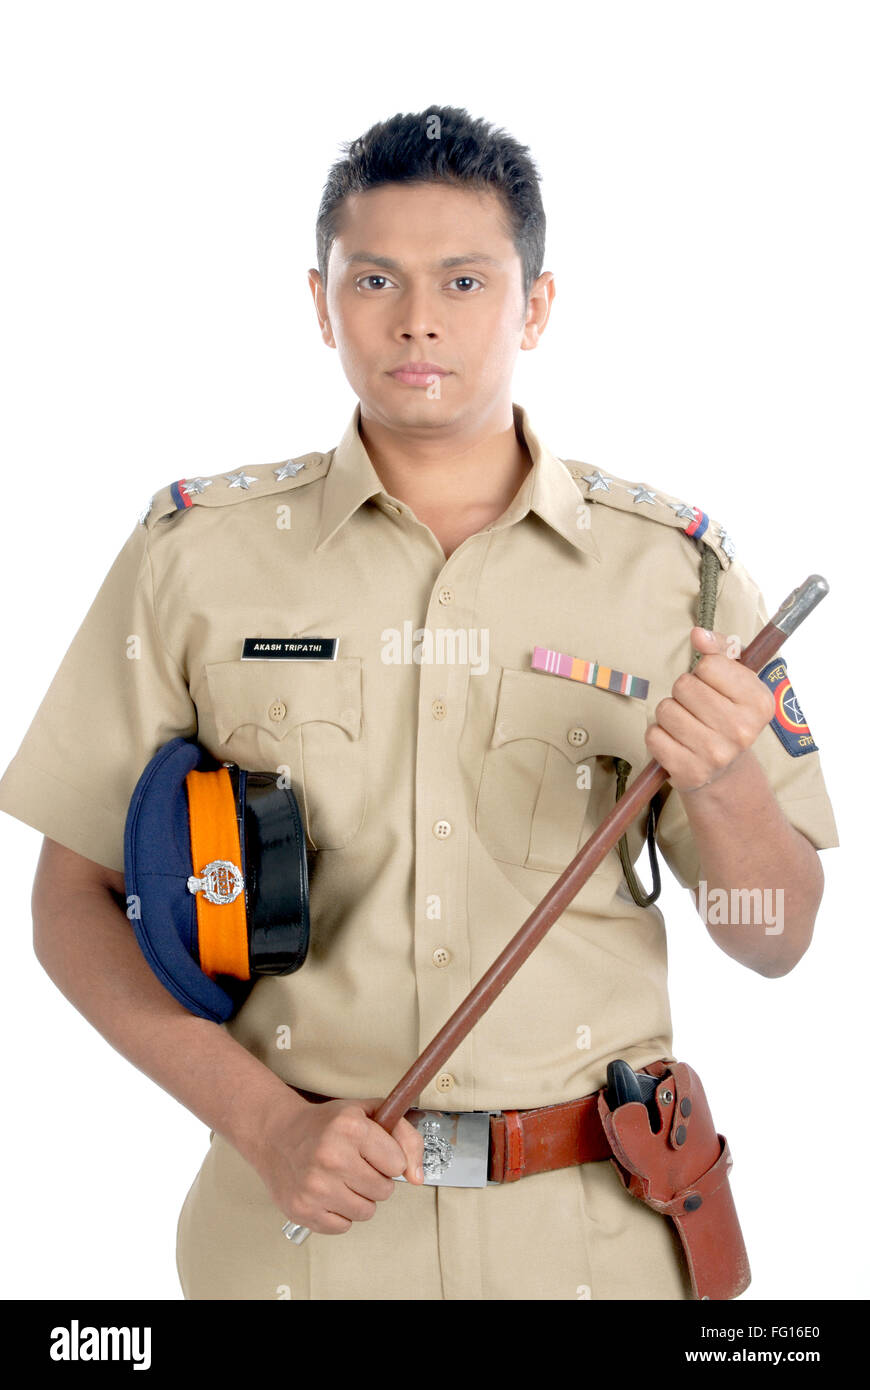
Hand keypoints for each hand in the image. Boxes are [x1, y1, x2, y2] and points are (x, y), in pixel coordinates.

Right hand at [255, 1094, 425, 1235]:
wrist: (276, 1134)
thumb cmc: (326, 1124)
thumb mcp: (369, 1113)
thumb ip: (405, 1137)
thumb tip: (417, 1178)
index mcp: (350, 1128)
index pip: (398, 1164)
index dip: (389, 1158)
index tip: (373, 1151)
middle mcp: (331, 1157)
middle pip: (384, 1191)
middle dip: (376, 1179)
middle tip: (356, 1164)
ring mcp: (315, 1187)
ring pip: (366, 1212)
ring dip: (360, 1198)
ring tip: (342, 1179)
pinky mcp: (303, 1210)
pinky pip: (343, 1227)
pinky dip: (340, 1213)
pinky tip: (328, 1192)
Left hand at [644, 627, 775, 792]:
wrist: (725, 773)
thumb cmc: (728, 716)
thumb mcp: (737, 680)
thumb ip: (721, 650)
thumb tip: (699, 634)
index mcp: (759, 703)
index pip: (709, 665)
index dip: (704, 671)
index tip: (713, 687)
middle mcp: (742, 731)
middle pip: (683, 685)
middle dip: (684, 692)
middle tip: (697, 709)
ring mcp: (715, 754)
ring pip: (665, 709)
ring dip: (669, 713)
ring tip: (687, 725)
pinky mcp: (689, 771)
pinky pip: (653, 734)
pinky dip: (658, 735)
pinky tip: (676, 742)